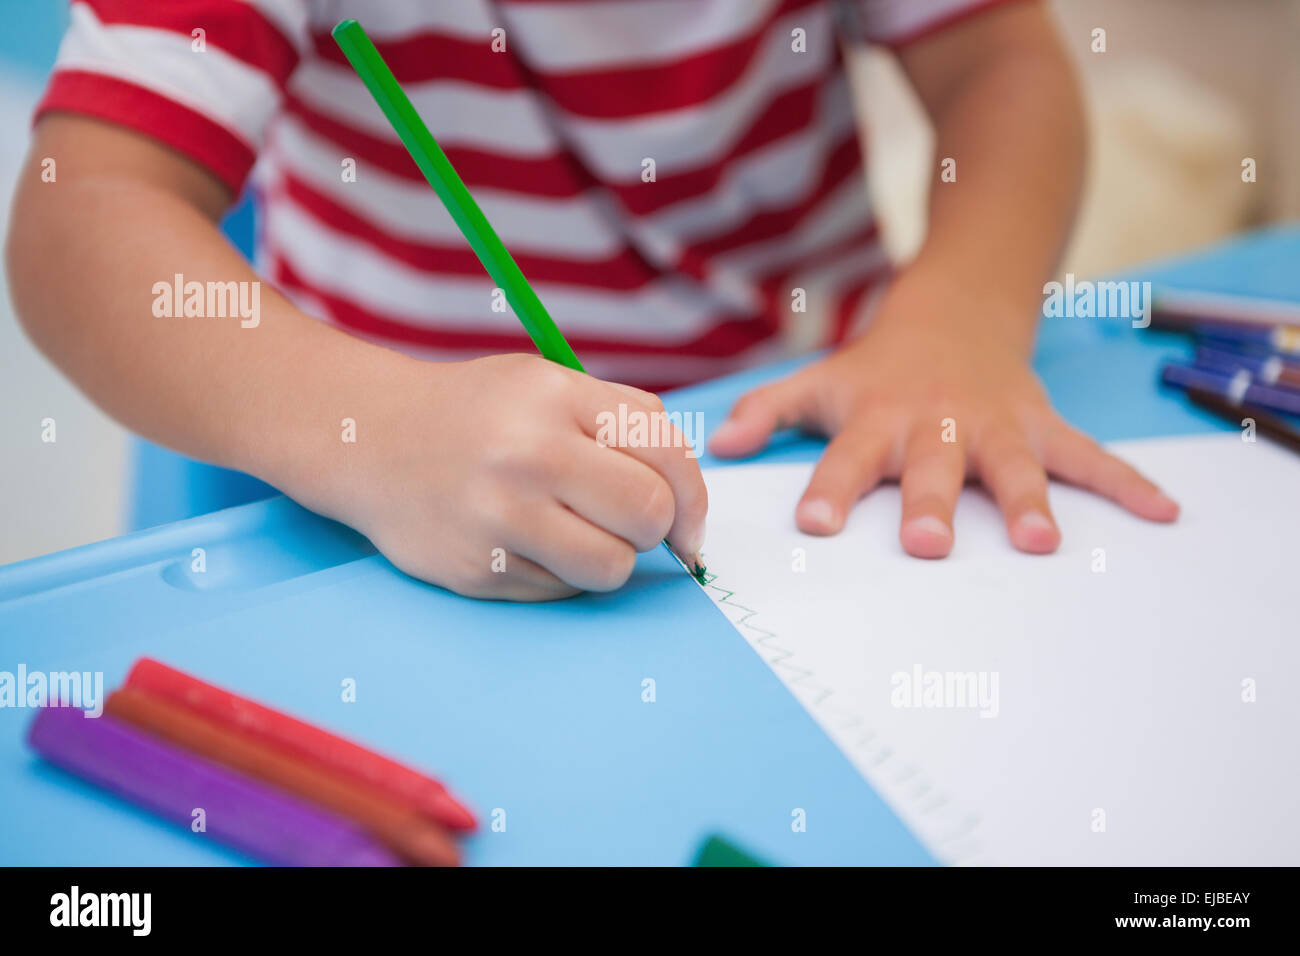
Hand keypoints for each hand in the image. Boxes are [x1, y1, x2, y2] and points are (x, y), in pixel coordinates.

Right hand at [308, 353, 706, 599]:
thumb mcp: (550, 385)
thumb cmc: (480, 413)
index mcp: (557, 397)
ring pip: (612, 568)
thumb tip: (689, 503)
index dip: (693, 499)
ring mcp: (499, 516)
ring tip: (573, 533)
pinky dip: (559, 575)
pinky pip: (561, 592)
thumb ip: (626, 424)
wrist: (370, 439)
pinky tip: (524, 543)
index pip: (667, 456)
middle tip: (626, 525)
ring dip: (608, 559)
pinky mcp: (476, 569)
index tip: (686, 523)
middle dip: (653, 530)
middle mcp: (529, 454)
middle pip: (648, 517)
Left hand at [707, 283, 1177, 556]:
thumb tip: (721, 447)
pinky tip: (1165, 512)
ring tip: (1041, 544)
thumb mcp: (821, 381)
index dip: (831, 489)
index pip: (845, 458)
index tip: (817, 524)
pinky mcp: (1041, 425)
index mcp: (877, 417)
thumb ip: (770, 410)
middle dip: (929, 504)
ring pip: (1014, 464)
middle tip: (925, 544)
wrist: (957, 310)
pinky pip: (1088, 455)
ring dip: (1029, 501)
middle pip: (930, 469)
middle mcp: (935, 424)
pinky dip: (1127, 482)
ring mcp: (993, 425)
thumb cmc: (879, 368)